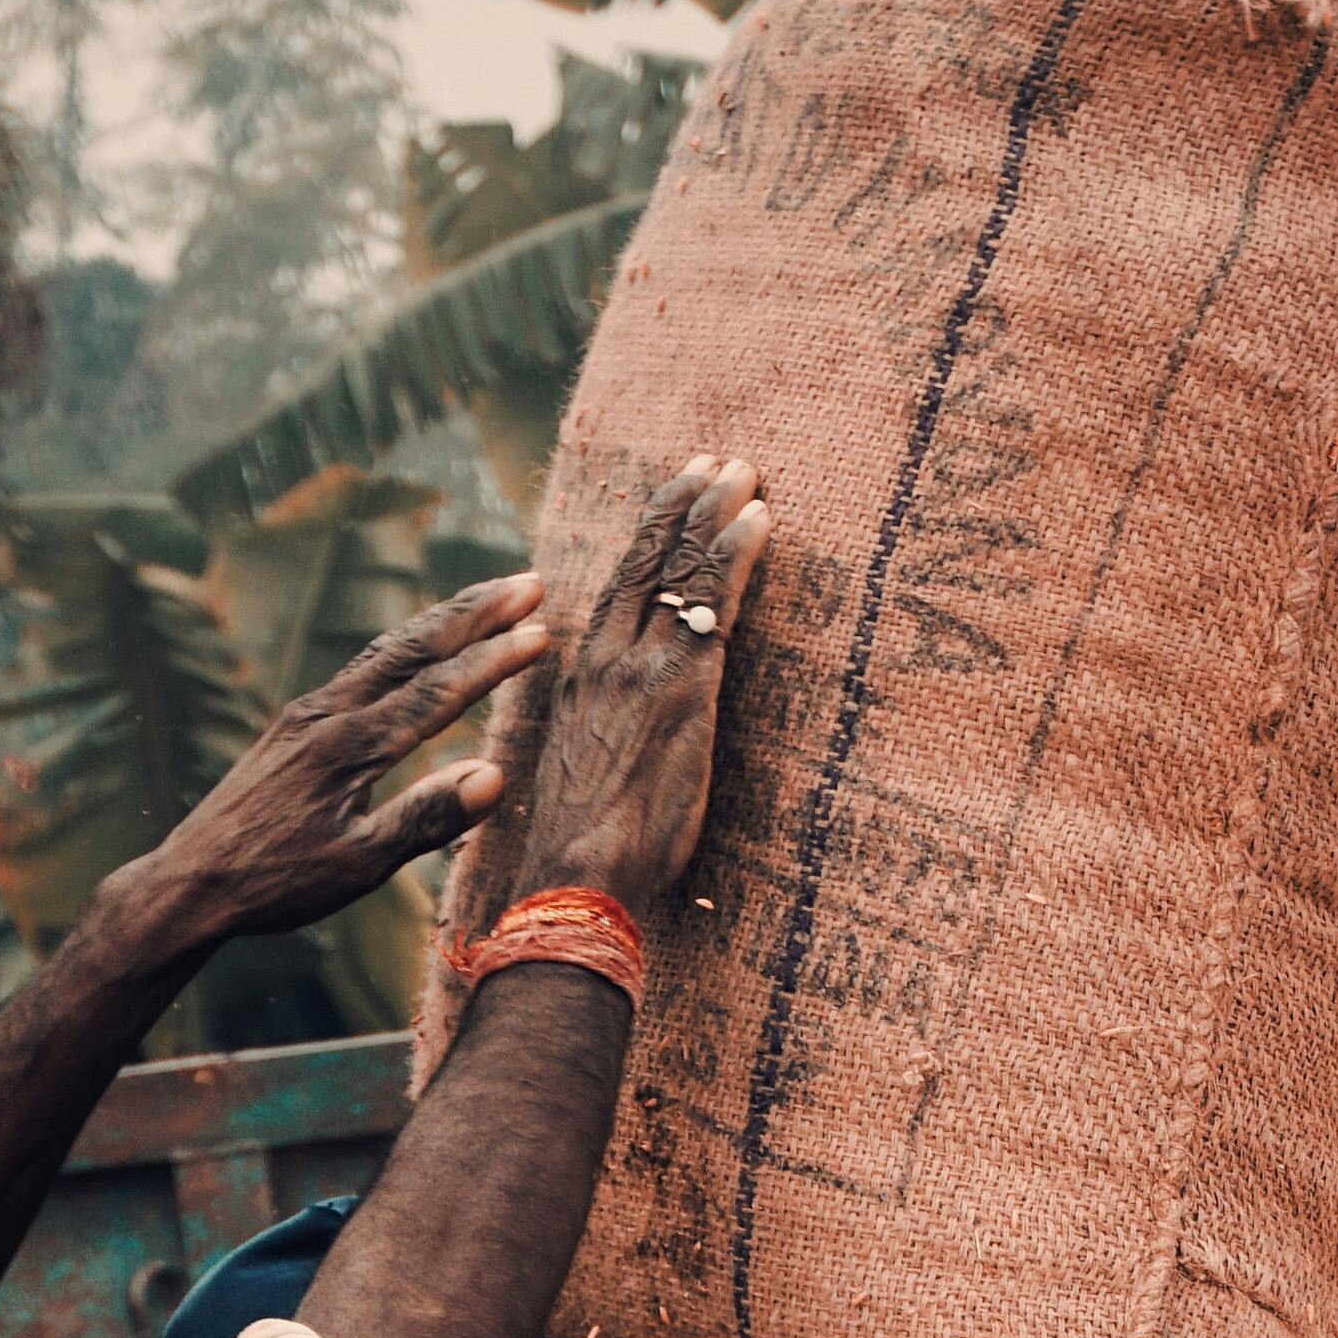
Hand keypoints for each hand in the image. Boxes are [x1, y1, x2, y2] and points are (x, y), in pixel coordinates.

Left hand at [139, 572, 548, 950]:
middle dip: (476, 612)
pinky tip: (418, 648)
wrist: (188, 882)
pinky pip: (362, 668)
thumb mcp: (356, 865)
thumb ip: (425, 819)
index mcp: (349, 747)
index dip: (493, 662)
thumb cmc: (273, 884)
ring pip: (386, 650)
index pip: (437, 692)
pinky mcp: (294, 724)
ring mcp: (307, 714)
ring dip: (442, 620)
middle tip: (532, 583)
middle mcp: (328, 714)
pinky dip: (406, 646)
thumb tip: (495, 776)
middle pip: (413, 647)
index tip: (542, 632)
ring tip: (489, 598)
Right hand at [518, 458, 768, 927]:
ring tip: (743, 471)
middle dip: (681, 504)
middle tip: (713, 462)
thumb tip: (630, 737)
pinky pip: (710, 601)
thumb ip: (609, 736)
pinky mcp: (679, 685)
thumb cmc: (586, 851)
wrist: (578, 874)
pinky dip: (734, 552)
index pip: (619, 588)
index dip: (648, 539)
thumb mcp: (590, 775)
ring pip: (679, 568)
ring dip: (714, 512)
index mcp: (581, 676)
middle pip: (645, 561)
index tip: (673, 498)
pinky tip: (759, 517)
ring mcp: (640, 666)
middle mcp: (604, 658)